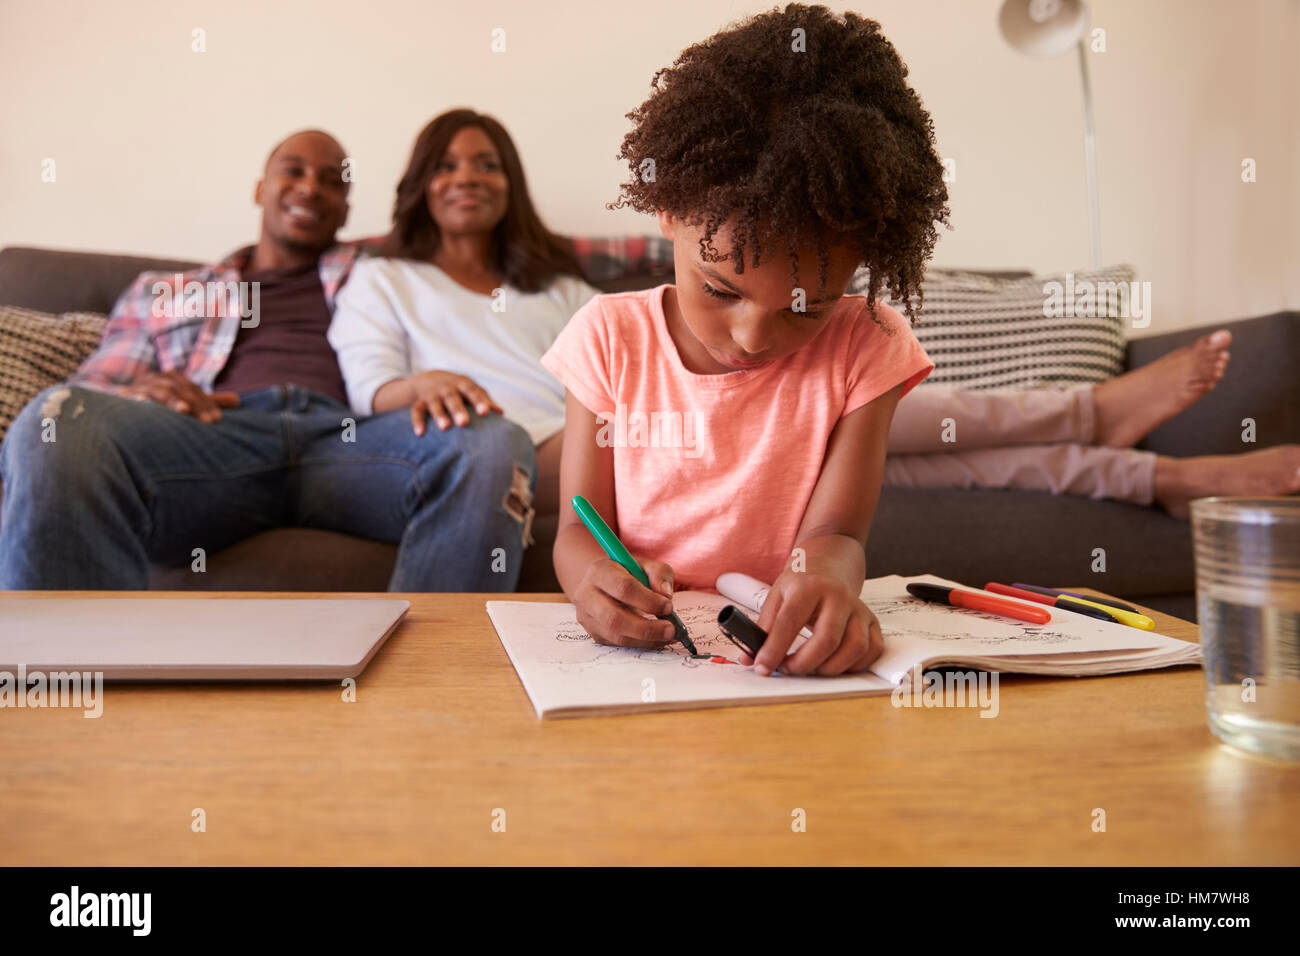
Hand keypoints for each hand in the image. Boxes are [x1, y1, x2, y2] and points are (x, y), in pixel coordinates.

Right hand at [120, 370, 238, 422]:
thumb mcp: (186, 403)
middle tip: (210, 422)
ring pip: (160, 391)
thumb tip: (238, 400)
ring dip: (172, 400)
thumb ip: (208, 402)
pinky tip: (149, 409)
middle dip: (196, 405)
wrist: (120, 412)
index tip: (218, 419)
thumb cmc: (159, 407)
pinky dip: (142, 402)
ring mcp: (139, 387)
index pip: (193, 389)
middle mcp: (156, 379)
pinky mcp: (125, 398)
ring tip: (184, 411)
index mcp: (171, 378)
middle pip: (180, 389)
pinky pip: (134, 399)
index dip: (206, 403)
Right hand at [409, 370, 503, 435]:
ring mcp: (432, 394)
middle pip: (452, 397)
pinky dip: (417, 421)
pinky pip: (416, 410)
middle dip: (458, 409)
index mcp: (463, 385)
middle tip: (464, 422)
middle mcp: (447, 388)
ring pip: (435, 403)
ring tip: (445, 427)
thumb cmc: (459, 389)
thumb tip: (501, 413)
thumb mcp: (471, 390)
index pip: (472, 391)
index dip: (479, 401)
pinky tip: (420, 433)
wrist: (430, 378)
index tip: (486, 412)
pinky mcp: (419, 401)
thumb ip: (485, 400)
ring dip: (439, 415)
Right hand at [573, 557, 677, 647]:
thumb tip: (666, 596)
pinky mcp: (594, 633)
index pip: (623, 588)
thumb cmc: (627, 573)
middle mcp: (587, 594)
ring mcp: (587, 616)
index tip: (668, 606)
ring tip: (667, 636)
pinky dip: (641, 644)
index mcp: (600, 571)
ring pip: (615, 635)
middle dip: (646, 627)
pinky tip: (656, 639)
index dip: (648, 600)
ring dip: (645, 639)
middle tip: (670, 629)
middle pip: (614, 617)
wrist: (602, 583)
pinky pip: (618, 643)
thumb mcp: (645, 565)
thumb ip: (659, 574)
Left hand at [744, 569, 882, 675]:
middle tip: (788, 669)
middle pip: (827, 640)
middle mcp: (838, 597)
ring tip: (810, 667)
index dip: (775, 648)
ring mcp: (859, 609)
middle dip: (804, 664)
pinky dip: (853, 666)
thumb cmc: (802, 583)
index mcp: (809, 587)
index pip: (790, 621)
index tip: (762, 667)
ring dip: (829, 668)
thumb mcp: (777, 596)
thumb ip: (763, 627)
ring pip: (854, 648)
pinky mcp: (872, 621)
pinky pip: (871, 651)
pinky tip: (834, 663)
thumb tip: (749, 659)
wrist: (830, 565)